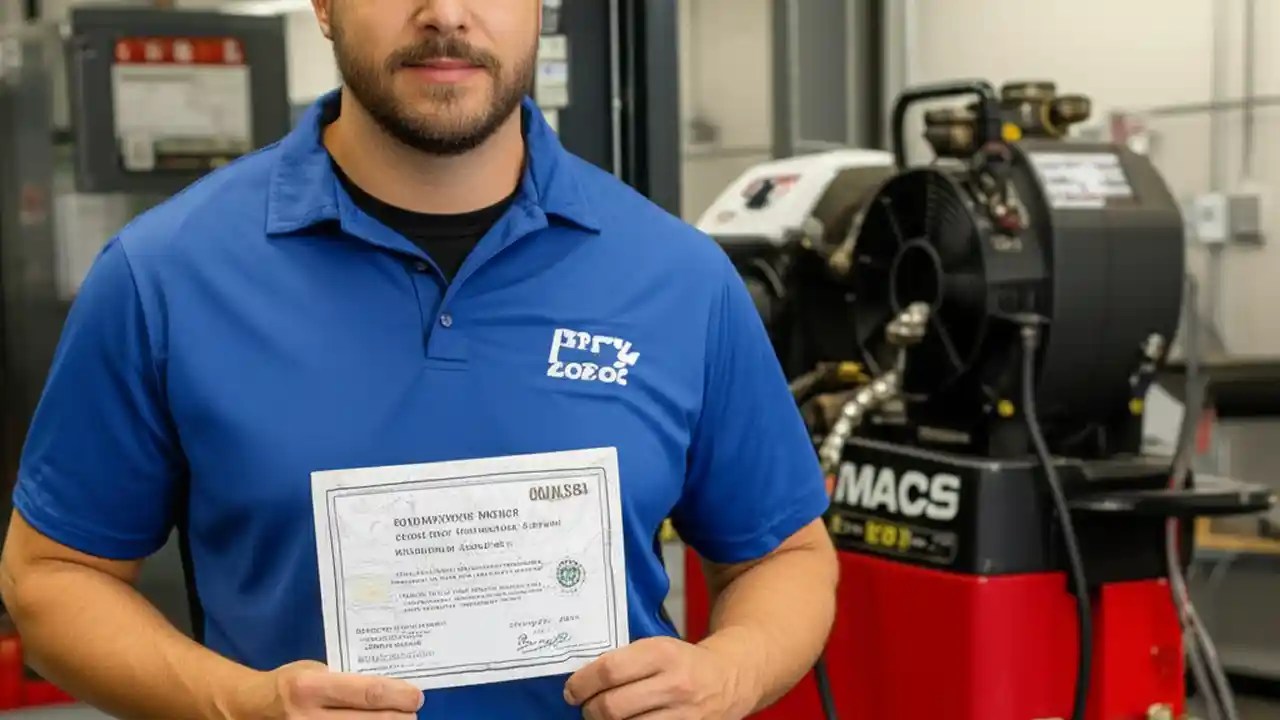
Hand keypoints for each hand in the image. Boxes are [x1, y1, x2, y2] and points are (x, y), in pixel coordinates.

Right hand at [232, 660, 423, 718]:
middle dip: (400, 718)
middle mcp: (310, 717)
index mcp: (311, 687)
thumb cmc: (288, 684)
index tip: (416, 697)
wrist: (250, 711)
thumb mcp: (314, 671)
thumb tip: (387, 688)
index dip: (398, 696)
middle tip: (413, 713)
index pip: (368, 693)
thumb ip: (345, 681)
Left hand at [562, 637, 755, 719]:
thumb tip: (582, 682)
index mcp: (663, 653)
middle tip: (586, 707)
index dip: (582, 683)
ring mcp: (684, 715)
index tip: (573, 690)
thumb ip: (624, 661)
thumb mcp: (658, 647)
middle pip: (612, 706)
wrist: (731, 677)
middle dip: (590, 710)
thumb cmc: (683, 662)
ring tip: (604, 718)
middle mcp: (675, 685)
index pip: (608, 671)